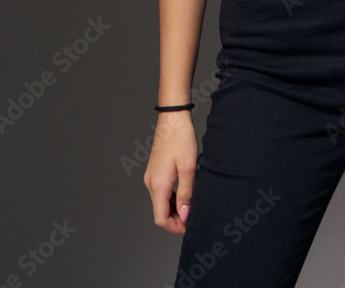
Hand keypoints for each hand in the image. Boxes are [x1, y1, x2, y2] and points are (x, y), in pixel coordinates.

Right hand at [143, 111, 198, 234]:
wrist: (173, 119)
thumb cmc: (181, 139)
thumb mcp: (189, 168)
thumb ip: (186, 194)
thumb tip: (185, 216)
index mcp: (158, 185)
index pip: (160, 218)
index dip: (175, 227)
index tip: (189, 226)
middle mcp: (151, 183)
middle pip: (159, 212)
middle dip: (176, 219)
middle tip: (193, 218)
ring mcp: (151, 177)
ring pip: (160, 203)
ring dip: (174, 209)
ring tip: (191, 206)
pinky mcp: (155, 171)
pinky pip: (161, 192)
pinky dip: (171, 198)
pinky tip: (184, 194)